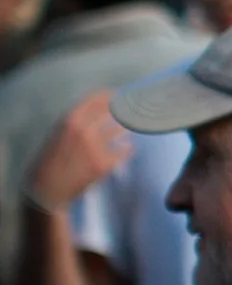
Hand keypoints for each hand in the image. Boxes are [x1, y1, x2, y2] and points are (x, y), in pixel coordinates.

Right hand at [27, 91, 128, 212]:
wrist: (46, 189)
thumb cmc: (50, 160)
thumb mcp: (57, 134)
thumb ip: (75, 122)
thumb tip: (98, 109)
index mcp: (69, 121)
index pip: (95, 100)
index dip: (109, 95)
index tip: (118, 94)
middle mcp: (83, 131)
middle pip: (112, 111)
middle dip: (123, 109)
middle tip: (131, 109)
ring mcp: (94, 147)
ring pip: (119, 130)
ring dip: (125, 129)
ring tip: (127, 129)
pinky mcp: (103, 164)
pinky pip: (124, 151)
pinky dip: (127, 149)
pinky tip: (128, 148)